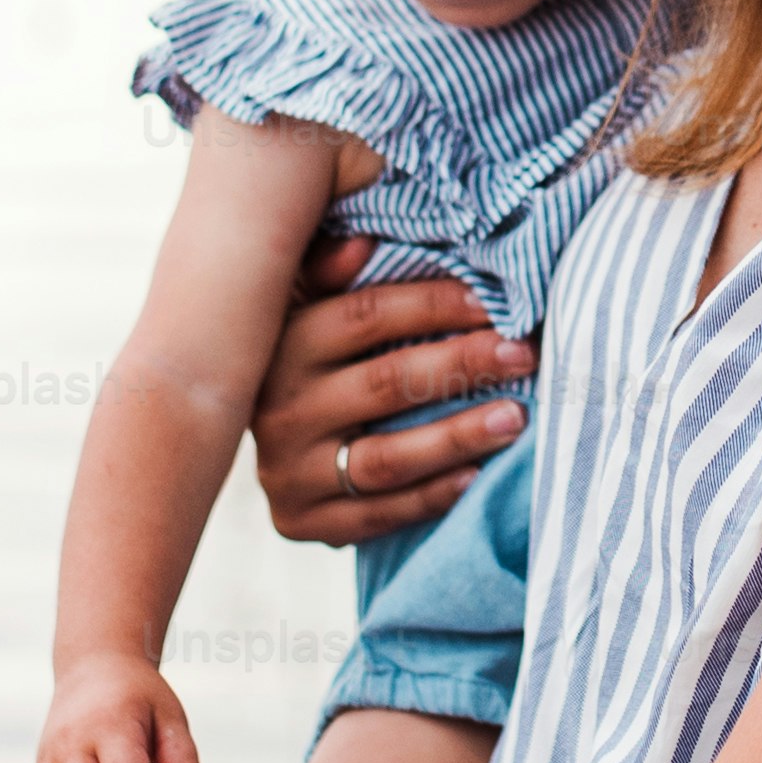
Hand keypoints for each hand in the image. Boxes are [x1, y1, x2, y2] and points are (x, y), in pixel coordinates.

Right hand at [250, 234, 527, 547]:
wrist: (239, 432)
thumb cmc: (306, 359)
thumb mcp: (306, 305)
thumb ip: (332, 272)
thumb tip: (362, 241)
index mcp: (283, 345)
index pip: (364, 317)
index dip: (433, 305)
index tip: (494, 301)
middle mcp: (279, 410)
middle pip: (384, 384)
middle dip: (461, 365)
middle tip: (522, 354)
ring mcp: (287, 471)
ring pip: (385, 457)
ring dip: (457, 435)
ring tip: (515, 417)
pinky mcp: (300, 521)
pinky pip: (378, 513)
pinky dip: (431, 496)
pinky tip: (478, 476)